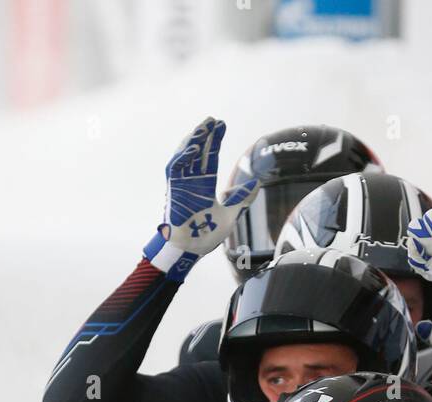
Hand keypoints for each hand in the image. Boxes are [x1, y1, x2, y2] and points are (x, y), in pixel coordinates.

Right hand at [144, 117, 258, 283]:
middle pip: (199, 154)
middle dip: (206, 136)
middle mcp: (192, 184)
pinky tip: (194, 147)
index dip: (214, 142)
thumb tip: (257, 183)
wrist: (192, 251)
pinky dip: (183, 158)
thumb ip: (242, 198)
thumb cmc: (206, 236)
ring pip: (186, 157)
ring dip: (194, 141)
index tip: (221, 126)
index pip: (209, 159)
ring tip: (204, 126)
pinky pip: (176, 171)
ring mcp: (182, 187)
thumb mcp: (231, 215)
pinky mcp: (174, 192)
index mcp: (204, 187)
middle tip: (214, 120)